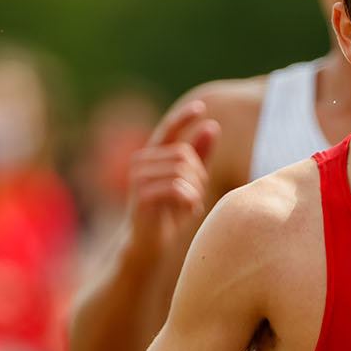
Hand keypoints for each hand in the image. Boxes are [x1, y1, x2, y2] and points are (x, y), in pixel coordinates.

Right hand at [126, 100, 218, 253]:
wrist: (148, 243)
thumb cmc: (170, 212)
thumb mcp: (189, 181)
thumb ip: (199, 155)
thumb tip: (212, 125)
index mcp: (151, 155)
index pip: (168, 129)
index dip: (183, 117)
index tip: (201, 107)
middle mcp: (140, 162)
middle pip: (184, 154)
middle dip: (199, 175)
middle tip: (198, 196)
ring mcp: (138, 177)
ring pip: (182, 171)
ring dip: (195, 190)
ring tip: (193, 204)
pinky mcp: (141, 195)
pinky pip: (177, 188)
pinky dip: (190, 200)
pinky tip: (190, 210)